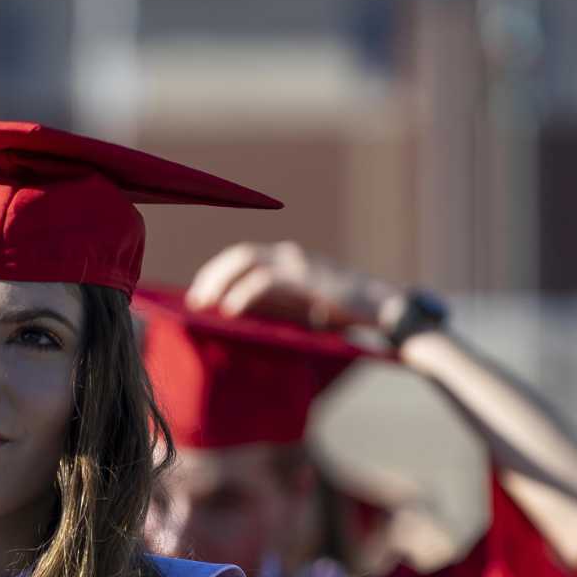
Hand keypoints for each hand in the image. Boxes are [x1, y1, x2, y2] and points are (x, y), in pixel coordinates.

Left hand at [185, 241, 409, 333]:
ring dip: (220, 282)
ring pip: (246, 261)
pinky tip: (229, 311)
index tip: (198, 295)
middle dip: (212, 275)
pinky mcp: (306, 278)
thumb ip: (275, 308)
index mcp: (288, 260)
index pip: (242, 257)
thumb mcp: (302, 309)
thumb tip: (238, 321)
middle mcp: (290, 255)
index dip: (216, 273)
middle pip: (238, 255)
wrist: (382, 310)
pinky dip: (242, 294)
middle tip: (194, 301)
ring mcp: (299, 263)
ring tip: (204, 305)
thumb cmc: (343, 316)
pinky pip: (264, 281)